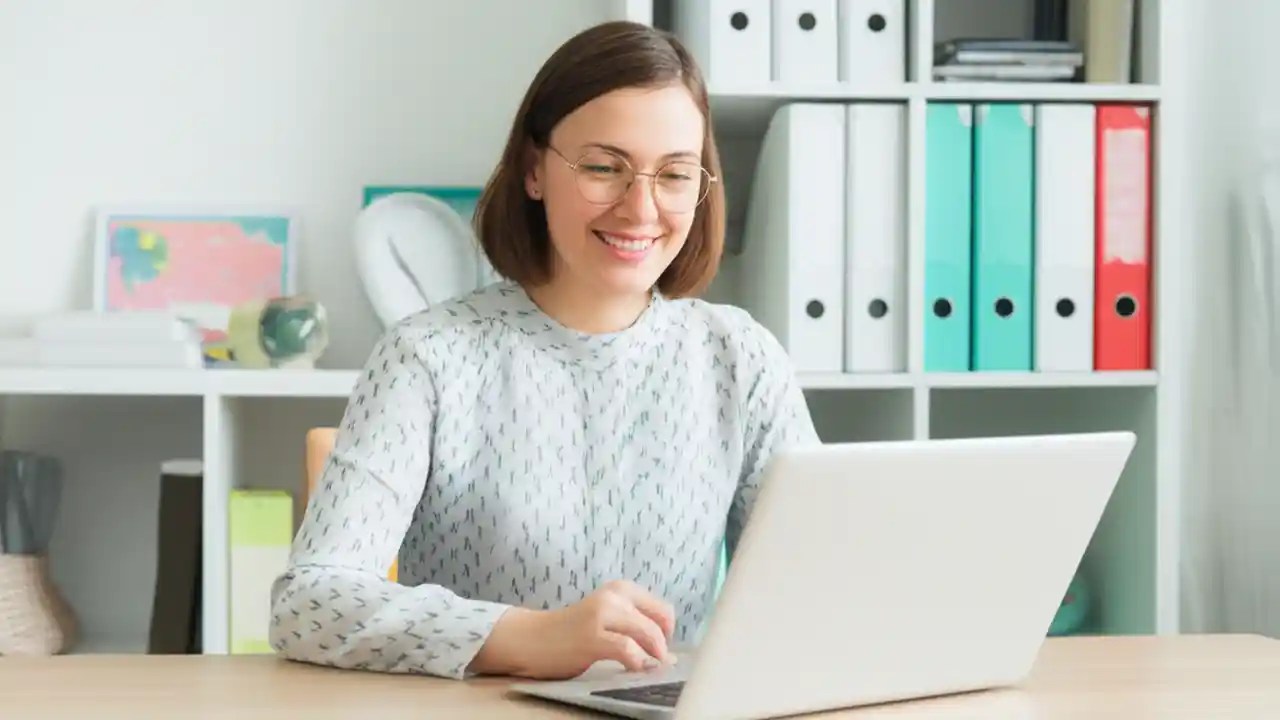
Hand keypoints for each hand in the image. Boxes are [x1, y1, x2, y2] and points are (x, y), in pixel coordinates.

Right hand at [470, 579, 675, 678]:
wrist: (533, 638)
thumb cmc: (572, 633)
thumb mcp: (608, 618)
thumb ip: (634, 627)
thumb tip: (667, 655)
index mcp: (622, 589)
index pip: (664, 610)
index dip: (667, 634)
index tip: (657, 650)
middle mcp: (615, 596)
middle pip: (660, 622)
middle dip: (663, 648)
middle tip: (654, 665)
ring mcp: (603, 614)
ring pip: (649, 634)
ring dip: (654, 657)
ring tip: (646, 670)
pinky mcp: (592, 636)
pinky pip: (628, 649)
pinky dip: (637, 663)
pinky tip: (632, 671)